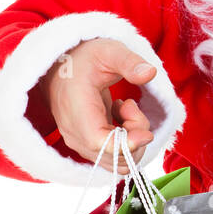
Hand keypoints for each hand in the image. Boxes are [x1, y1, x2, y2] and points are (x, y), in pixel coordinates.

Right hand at [37, 38, 155, 173]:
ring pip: (118, 162)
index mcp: (76, 110)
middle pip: (114, 156)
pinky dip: (128, 141)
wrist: (63, 67)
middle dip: (136, 136)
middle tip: (131, 106)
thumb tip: (150, 73)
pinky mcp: (90, 146)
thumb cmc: (85, 58)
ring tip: (126, 109)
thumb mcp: (109, 51)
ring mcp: (81, 143)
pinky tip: (121, 116)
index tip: (145, 132)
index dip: (126, 144)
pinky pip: (116, 157)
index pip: (99, 142)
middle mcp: (75, 133)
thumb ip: (129, 62)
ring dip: (134, 139)